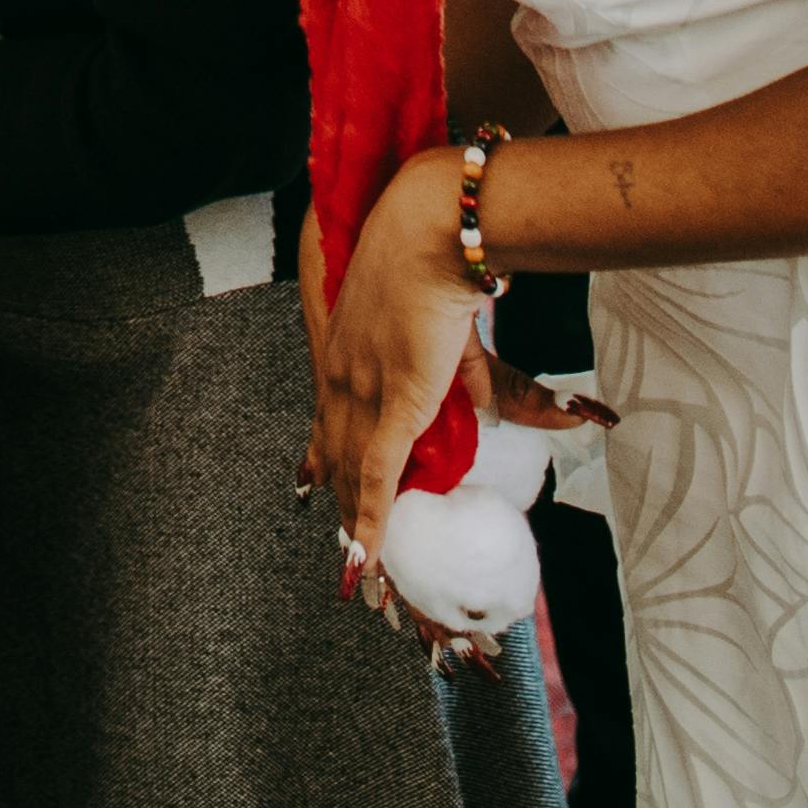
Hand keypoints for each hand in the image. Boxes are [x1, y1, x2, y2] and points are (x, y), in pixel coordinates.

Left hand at [300, 148, 485, 562]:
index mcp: (344, 352)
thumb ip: (470, 375)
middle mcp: (341, 376)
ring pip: (354, 475)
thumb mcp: (449, 330)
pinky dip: (372, 520)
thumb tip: (490, 405)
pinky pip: (378, 475)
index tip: (317, 494)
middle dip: (343, 509)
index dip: (325, 463)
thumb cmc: (436, 263)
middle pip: (337, 457)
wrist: (429, 234)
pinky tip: (367, 556)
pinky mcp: (392, 402)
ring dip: (359, 528)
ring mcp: (362, 390)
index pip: (328, 421)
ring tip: (362, 573)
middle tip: (349, 554)